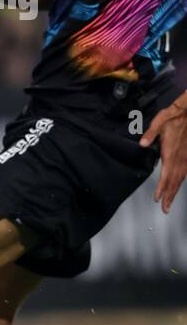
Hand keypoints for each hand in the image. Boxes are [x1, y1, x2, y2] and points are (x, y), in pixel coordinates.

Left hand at [141, 96, 186, 213]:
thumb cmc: (174, 116)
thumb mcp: (159, 121)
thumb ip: (150, 133)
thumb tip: (142, 144)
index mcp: (171, 152)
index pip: (166, 175)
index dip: (162, 188)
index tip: (158, 199)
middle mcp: (180, 158)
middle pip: (174, 181)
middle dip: (169, 196)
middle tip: (165, 209)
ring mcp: (186, 157)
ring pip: (181, 178)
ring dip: (175, 191)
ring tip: (170, 203)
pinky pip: (186, 172)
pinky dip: (181, 181)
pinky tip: (179, 185)